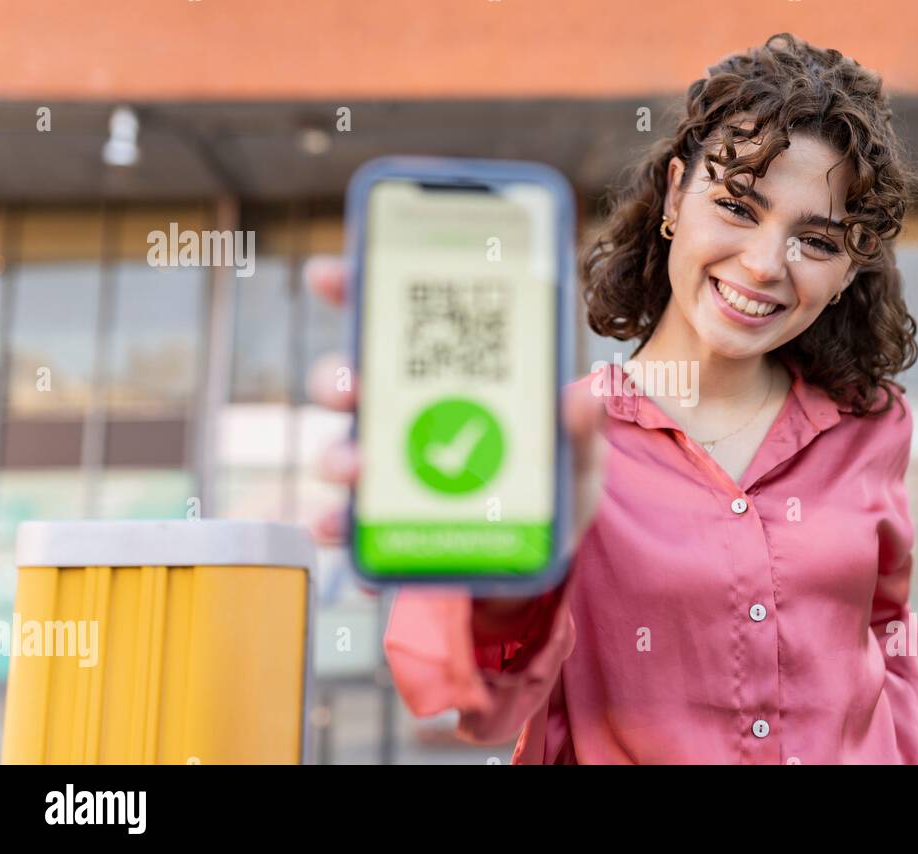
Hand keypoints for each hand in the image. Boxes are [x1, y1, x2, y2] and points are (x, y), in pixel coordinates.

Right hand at [303, 256, 606, 621]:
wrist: (539, 560)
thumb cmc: (549, 485)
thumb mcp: (574, 451)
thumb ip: (580, 426)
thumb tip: (589, 394)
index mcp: (444, 378)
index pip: (392, 322)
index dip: (355, 290)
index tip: (328, 274)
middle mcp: (402, 417)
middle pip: (349, 382)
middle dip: (338, 378)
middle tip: (350, 386)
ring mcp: (385, 471)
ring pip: (338, 449)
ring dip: (336, 454)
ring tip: (355, 466)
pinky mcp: (379, 527)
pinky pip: (342, 524)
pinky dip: (335, 527)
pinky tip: (339, 532)